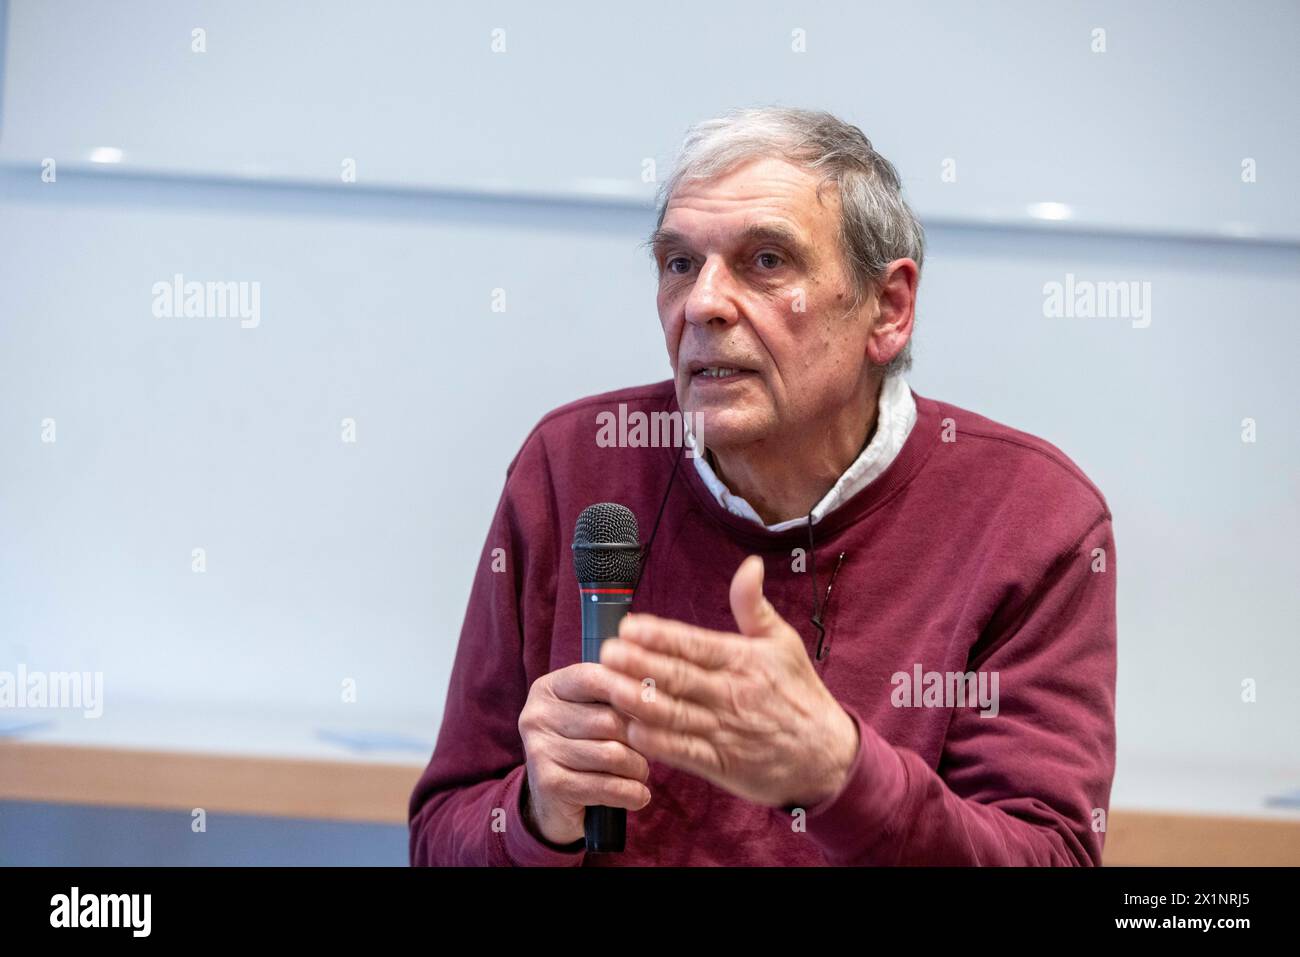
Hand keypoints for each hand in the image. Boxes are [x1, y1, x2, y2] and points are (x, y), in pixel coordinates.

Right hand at [517, 662, 652, 845]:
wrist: (552, 804)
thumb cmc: (583, 749)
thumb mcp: (591, 714)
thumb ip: (615, 697)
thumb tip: (655, 691)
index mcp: (548, 689)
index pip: (594, 678)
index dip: (629, 689)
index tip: (658, 702)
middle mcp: (537, 716)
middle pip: (610, 720)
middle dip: (640, 741)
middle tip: (647, 753)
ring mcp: (539, 751)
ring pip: (612, 755)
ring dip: (638, 769)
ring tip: (640, 773)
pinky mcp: (550, 785)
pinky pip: (607, 787)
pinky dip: (632, 793)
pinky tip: (639, 795)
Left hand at [598, 554, 859, 808]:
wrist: (827, 757)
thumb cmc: (800, 694)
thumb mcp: (783, 643)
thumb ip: (754, 606)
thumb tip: (750, 564)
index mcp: (744, 660)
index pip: (697, 645)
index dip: (662, 636)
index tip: (630, 625)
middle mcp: (733, 694)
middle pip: (680, 677)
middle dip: (640, 663)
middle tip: (607, 651)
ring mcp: (725, 731)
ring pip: (676, 714)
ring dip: (640, 702)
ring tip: (610, 687)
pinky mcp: (722, 765)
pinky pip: (684, 753)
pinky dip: (658, 744)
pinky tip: (632, 731)